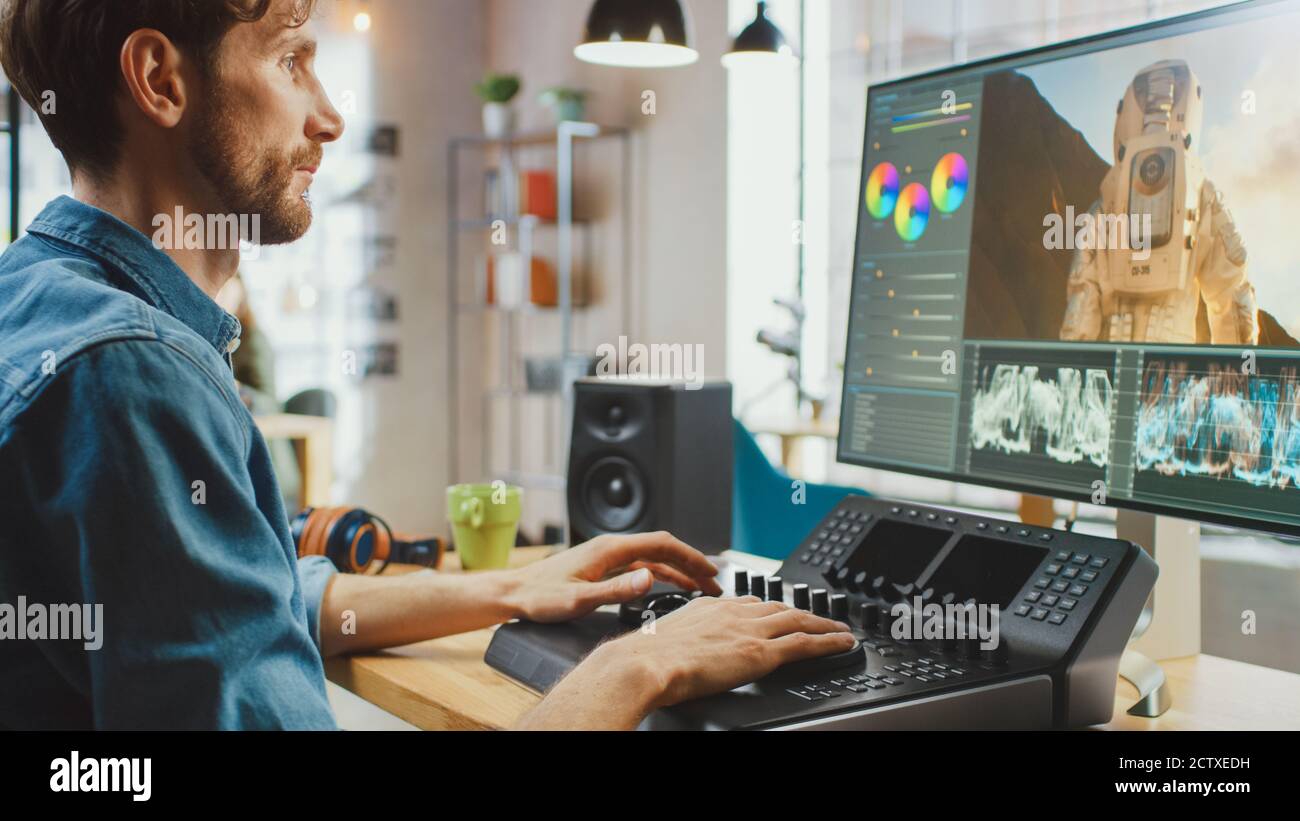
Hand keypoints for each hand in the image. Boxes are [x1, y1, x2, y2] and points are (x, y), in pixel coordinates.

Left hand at [503, 531, 722, 623]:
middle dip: (691, 563)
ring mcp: (608, 557)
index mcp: (610, 549)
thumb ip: (616, 591)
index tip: (710, 571)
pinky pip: (641, 567)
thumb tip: (649, 579)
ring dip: (679, 571)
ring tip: (701, 588)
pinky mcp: (603, 568)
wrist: (514, 594)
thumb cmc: (539, 597)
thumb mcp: (579, 600)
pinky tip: (670, 587)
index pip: (662, 544)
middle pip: (662, 549)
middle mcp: (612, 549)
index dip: (690, 556)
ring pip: (654, 559)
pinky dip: (662, 575)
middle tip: (714, 582)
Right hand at [611, 596, 854, 710]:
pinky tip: (842, 642)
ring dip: (823, 624)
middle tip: (819, 617)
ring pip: (797, 621)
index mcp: (709, 606)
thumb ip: (680, 639)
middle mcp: (732, 612)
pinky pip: (804, 643)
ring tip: (840, 629)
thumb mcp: (663, 638)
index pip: (748, 602)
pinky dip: (828, 641)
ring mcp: (748, 630)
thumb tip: (676, 652)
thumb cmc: (646, 659)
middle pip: (778, 606)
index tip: (779, 611)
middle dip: (802, 611)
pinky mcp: (759, 652)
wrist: (645, 664)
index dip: (769, 607)